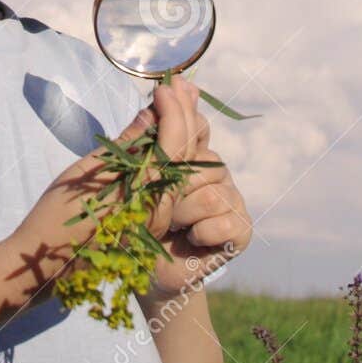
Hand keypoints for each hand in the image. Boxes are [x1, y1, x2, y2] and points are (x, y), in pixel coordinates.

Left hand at [135, 75, 250, 301]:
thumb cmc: (123, 227)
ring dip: (183, 215)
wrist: (135, 277)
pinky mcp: (238, 231)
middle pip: (205, 157)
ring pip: (213, 191)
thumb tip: (174, 85)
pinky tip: (190, 241)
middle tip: (152, 207)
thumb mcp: (128, 176)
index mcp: (184, 155)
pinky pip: (231, 219)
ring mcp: (227, 200)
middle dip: (173, 184)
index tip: (169, 91)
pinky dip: (204, 234)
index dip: (184, 111)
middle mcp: (210, 172)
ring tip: (169, 229)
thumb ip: (149, 132)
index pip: (195, 123)